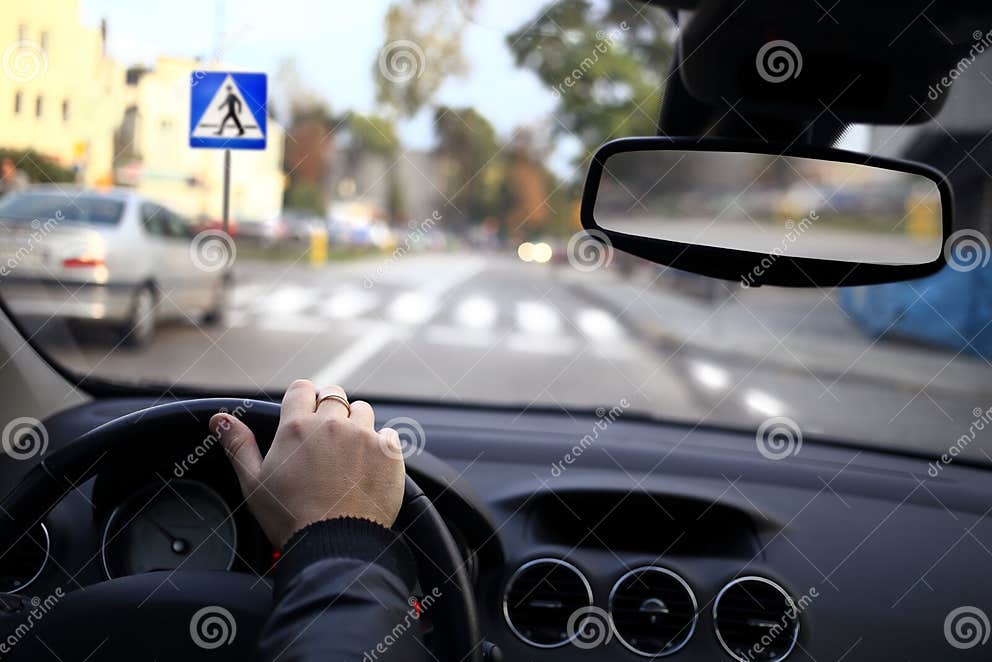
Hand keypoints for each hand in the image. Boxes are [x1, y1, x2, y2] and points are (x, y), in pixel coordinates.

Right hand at [209, 380, 404, 547]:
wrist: (334, 545)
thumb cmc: (290, 517)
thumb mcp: (254, 482)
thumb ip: (238, 445)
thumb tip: (220, 420)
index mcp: (297, 427)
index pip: (301, 388)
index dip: (302, 400)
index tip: (303, 416)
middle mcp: (332, 424)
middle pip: (334, 395)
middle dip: (329, 409)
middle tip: (324, 439)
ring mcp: (363, 436)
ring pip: (363, 411)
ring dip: (356, 424)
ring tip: (347, 454)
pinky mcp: (388, 452)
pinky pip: (388, 434)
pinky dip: (380, 445)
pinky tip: (368, 467)